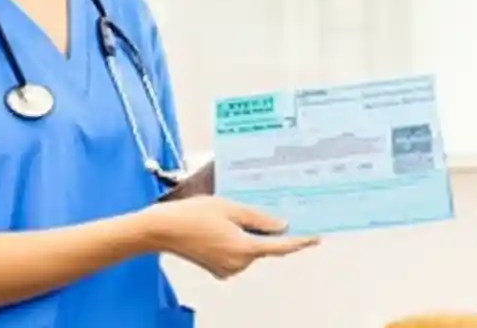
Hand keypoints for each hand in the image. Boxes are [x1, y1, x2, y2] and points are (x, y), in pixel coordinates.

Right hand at [141, 196, 320, 278]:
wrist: (160, 229)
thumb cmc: (191, 216)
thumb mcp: (230, 208)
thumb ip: (259, 218)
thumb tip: (281, 226)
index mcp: (244, 249)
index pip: (280, 247)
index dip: (300, 241)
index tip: (315, 238)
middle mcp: (237, 264)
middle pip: (263, 246)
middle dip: (266, 229)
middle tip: (264, 209)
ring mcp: (226, 268)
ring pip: (249, 248)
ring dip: (248, 232)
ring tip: (230, 214)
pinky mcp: (217, 267)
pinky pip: (237, 252)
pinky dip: (237, 239)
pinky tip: (225, 224)